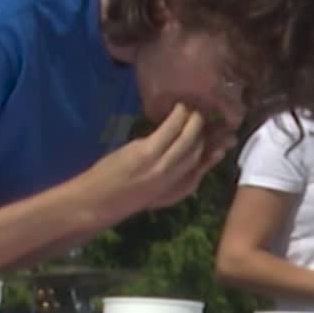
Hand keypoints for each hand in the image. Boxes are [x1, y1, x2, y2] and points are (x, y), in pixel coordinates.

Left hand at [79, 103, 223, 221]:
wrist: (93, 205)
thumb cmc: (119, 199)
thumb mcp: (154, 195)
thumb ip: (172, 179)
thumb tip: (186, 159)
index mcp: (177, 192)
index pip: (203, 167)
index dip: (215, 149)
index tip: (220, 136)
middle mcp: (174, 180)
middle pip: (200, 151)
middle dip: (210, 132)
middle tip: (210, 114)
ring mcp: (162, 165)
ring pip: (189, 138)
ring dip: (196, 120)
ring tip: (196, 108)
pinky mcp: (147, 153)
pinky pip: (170, 129)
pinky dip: (179, 115)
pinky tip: (180, 107)